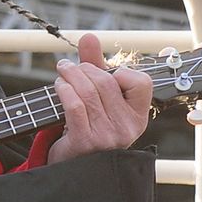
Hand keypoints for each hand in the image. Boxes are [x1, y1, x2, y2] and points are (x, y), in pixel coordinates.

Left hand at [47, 33, 152, 163]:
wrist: (72, 165)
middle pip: (106, 82)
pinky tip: (59, 86)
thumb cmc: (87, 126)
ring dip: (70, 75)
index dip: (122, 72)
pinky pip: (75, 106)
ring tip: (62, 71)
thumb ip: (95, 66)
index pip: (142, 83)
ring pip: (89, 91)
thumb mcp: (96, 97)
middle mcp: (127, 127)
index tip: (104, 74)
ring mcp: (107, 136)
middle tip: (68, 67)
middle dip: (83, 68)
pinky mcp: (85, 141)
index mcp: (137, 117)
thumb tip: (90, 36)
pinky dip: (64, 89)